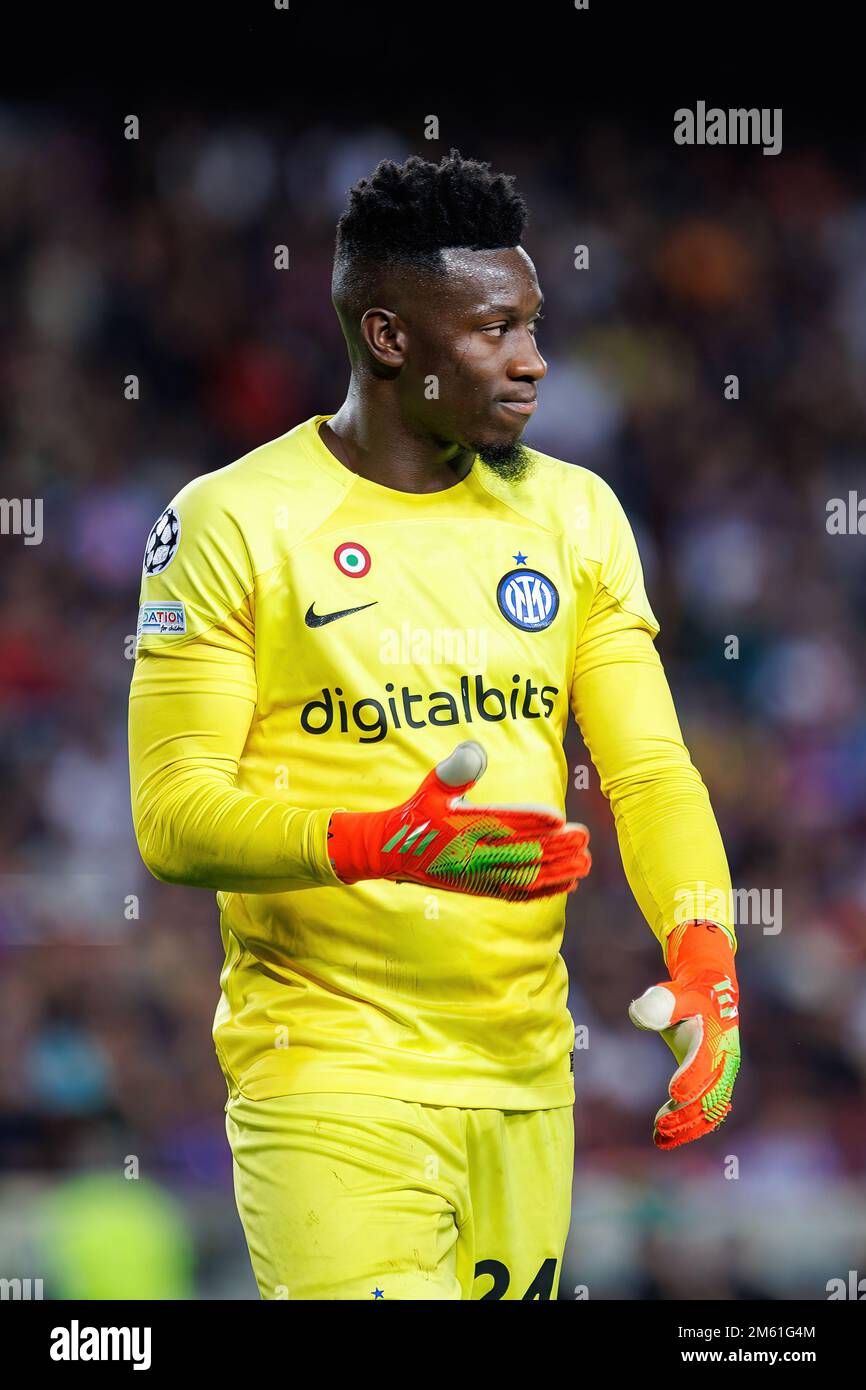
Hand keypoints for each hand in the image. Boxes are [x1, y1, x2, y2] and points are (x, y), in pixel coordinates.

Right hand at [328, 739, 590, 902]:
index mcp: (463, 828)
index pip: (504, 825)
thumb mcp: (432, 786)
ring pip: (525, 877)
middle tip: (584, 837)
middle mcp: (472, 856)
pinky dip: (544, 890)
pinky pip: (518, 893)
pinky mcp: (481, 889)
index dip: (533, 822)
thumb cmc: (418, 812)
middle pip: (521, 853)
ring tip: (585, 862)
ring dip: (558, 870)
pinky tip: (568, 883)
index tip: (560, 819)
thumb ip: (455, 769)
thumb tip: (475, 751)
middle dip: (556, 847)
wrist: (393, 852)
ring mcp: (478, 877)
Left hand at [628, 920, 739, 1148]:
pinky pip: (709, 1114)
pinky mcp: (718, 1087)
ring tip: (659, 1138)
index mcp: (715, 1036)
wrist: (713, 997)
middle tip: (659, 1126)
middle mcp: (724, 1060)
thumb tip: (638, 1013)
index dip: (691, 1077)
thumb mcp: (673, 994)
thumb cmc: (687, 996)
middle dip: (686, 1113)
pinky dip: (691, 1129)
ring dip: (688, 1127)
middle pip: (710, 1093)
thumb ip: (658, 1004)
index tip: (672, 1092)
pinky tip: (666, 1139)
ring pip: (711, 1110)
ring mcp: (724, 1076)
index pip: (705, 1061)